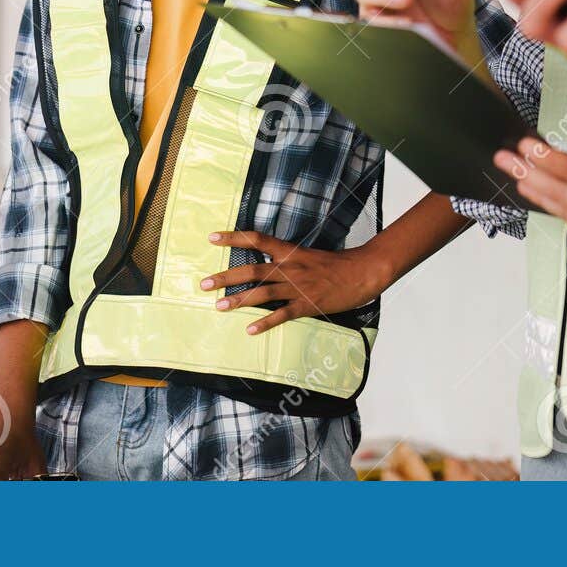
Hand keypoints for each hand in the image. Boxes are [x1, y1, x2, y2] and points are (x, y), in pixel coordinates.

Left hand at [201, 231, 392, 333]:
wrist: (362, 272)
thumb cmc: (336, 264)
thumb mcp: (309, 256)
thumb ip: (288, 260)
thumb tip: (267, 263)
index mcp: (290, 252)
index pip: (257, 240)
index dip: (234, 238)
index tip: (212, 237)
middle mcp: (290, 267)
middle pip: (252, 270)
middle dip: (226, 277)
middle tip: (203, 284)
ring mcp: (298, 286)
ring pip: (263, 293)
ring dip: (239, 300)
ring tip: (219, 307)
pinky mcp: (307, 304)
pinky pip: (282, 315)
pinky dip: (265, 322)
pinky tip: (250, 330)